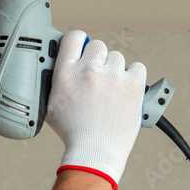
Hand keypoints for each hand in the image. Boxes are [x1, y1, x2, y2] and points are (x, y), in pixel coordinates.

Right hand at [45, 31, 145, 189]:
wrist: (95, 152)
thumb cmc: (74, 133)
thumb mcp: (52, 104)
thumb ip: (58, 80)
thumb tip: (65, 66)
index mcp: (66, 73)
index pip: (74, 38)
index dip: (80, 42)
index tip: (83, 49)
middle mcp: (88, 70)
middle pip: (98, 46)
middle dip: (99, 59)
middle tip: (98, 78)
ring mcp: (112, 76)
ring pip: (117, 57)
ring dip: (115, 70)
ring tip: (112, 90)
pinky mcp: (133, 85)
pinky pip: (137, 67)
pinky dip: (134, 77)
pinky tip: (126, 90)